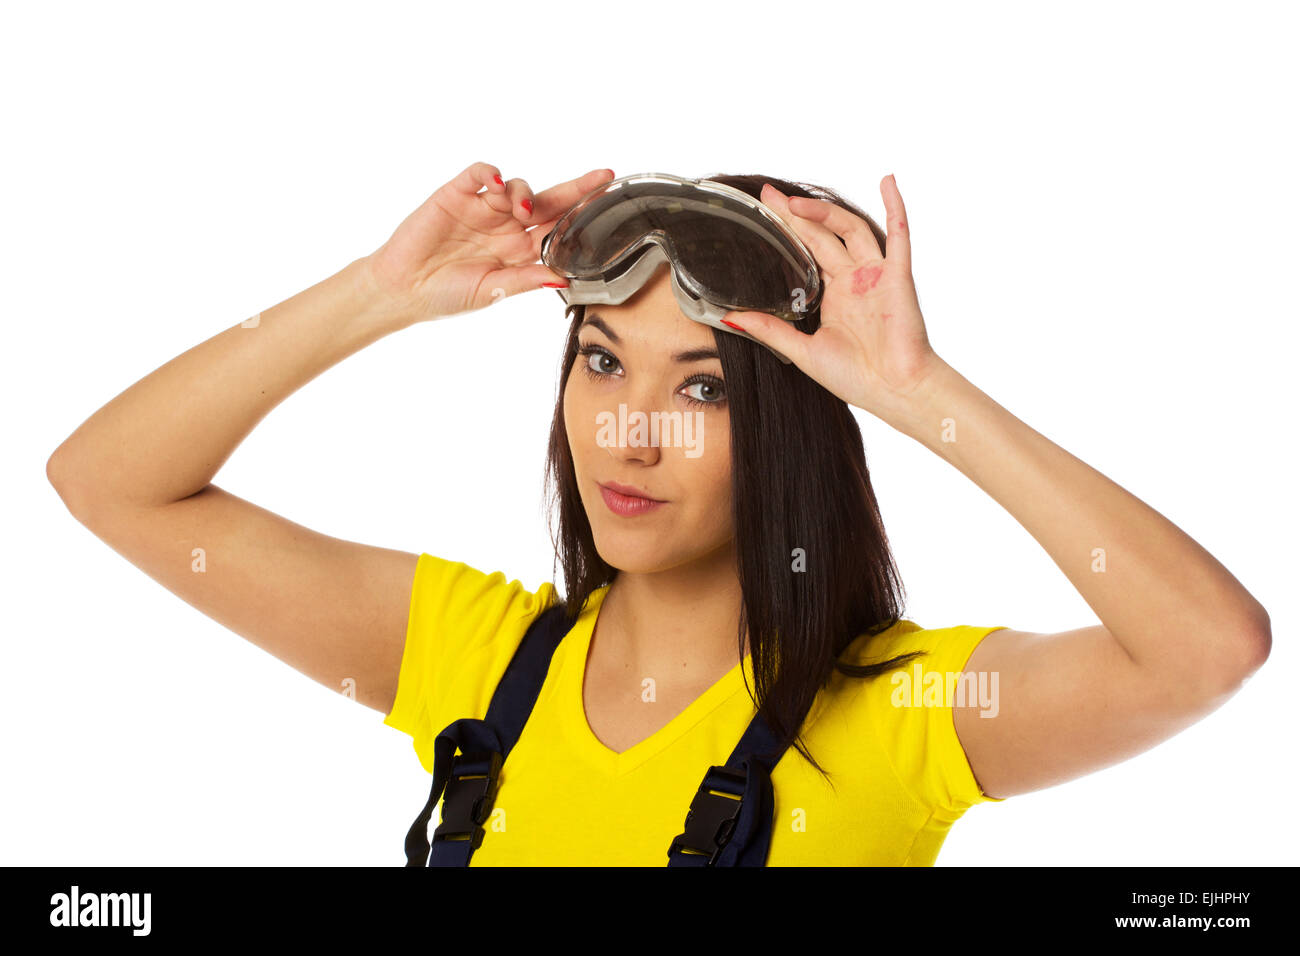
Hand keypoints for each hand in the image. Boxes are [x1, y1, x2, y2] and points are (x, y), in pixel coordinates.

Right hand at [363, 162, 613, 321]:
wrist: (402, 290)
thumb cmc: (446, 296)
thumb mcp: (492, 292)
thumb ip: (526, 280)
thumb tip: (564, 278)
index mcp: (520, 251)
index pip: (558, 229)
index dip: (582, 215)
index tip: (608, 205)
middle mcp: (505, 226)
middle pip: (548, 201)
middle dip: (575, 189)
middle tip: (601, 177)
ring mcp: (482, 207)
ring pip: (517, 186)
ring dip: (526, 192)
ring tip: (521, 209)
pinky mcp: (457, 193)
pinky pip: (482, 172)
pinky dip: (493, 174)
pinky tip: (497, 186)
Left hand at [724, 175, 945, 424]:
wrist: (894, 391)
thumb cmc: (856, 378)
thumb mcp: (802, 351)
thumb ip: (770, 330)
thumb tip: (730, 316)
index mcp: (833, 295)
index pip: (805, 252)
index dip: (786, 229)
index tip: (763, 209)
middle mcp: (853, 280)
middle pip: (821, 236)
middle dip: (795, 214)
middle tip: (769, 195)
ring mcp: (875, 276)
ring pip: (850, 230)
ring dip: (825, 212)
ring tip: (796, 202)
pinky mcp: (898, 277)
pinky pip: (900, 235)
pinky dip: (896, 206)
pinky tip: (887, 181)